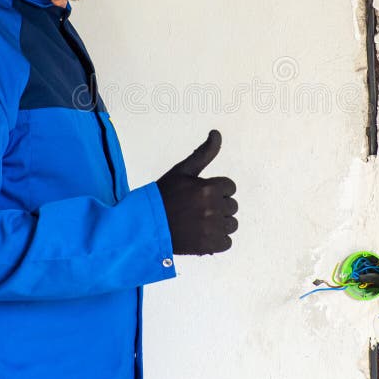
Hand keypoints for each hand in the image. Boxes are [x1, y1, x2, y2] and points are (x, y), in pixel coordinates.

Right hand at [156, 130, 237, 254]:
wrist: (147, 225)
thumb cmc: (164, 195)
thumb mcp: (183, 171)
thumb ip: (204, 153)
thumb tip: (217, 132)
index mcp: (208, 188)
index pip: (230, 187)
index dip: (217, 189)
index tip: (201, 194)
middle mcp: (213, 208)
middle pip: (232, 206)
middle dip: (218, 206)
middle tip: (198, 209)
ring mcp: (211, 229)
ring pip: (231, 224)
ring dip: (220, 223)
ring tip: (200, 222)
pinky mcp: (209, 246)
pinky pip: (227, 242)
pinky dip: (217, 240)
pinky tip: (203, 235)